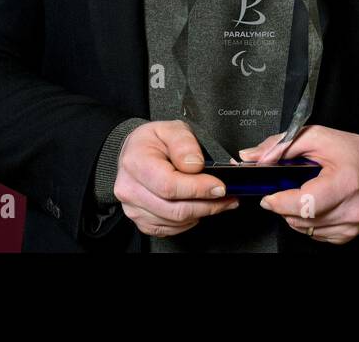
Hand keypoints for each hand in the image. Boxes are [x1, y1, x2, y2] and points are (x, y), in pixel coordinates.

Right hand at [114, 120, 239, 236]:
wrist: (135, 153)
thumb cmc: (153, 141)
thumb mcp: (171, 128)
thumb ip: (184, 143)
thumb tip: (195, 165)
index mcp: (136, 163)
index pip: (169, 186)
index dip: (198, 189)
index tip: (220, 186)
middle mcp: (130, 189)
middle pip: (174, 209)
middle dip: (207, 205)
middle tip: (228, 196)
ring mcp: (133, 208)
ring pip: (175, 222)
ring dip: (202, 213)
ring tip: (218, 200)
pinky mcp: (141, 221)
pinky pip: (170, 229)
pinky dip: (189, 221)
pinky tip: (198, 207)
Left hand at [240, 124, 358, 243]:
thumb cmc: (355, 152)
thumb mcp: (317, 136)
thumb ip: (282, 145)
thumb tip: (252, 157)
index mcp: (345, 183)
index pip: (303, 204)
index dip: (279, 201)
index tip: (268, 195)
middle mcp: (350, 209)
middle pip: (300, 219)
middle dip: (283, 205)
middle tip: (284, 188)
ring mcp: (351, 226)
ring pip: (304, 229)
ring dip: (294, 213)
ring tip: (302, 192)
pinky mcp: (348, 235)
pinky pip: (315, 234)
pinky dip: (308, 221)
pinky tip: (315, 204)